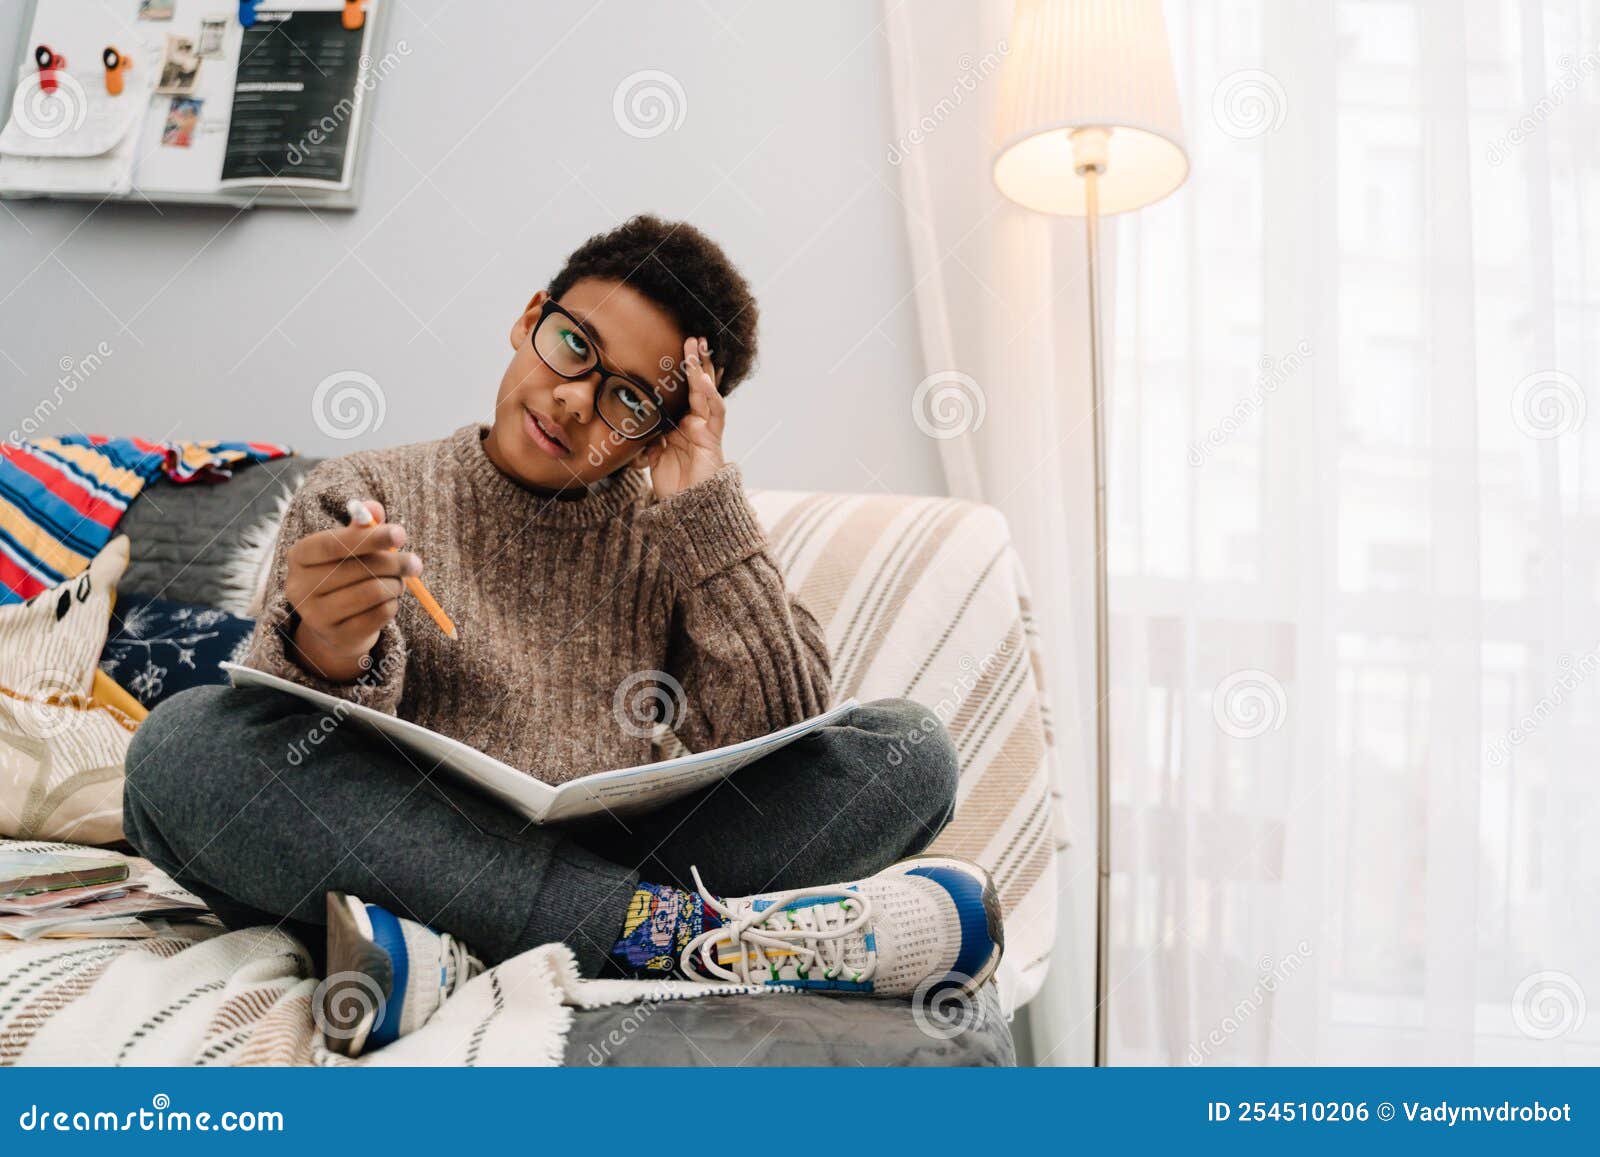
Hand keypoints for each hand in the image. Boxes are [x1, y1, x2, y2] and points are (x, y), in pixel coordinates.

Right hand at [283, 500, 419, 682]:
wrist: (335, 625)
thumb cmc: (345, 575)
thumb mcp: (349, 549)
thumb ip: (361, 526)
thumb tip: (373, 507)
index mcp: (298, 556)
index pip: (334, 544)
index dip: (370, 538)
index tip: (401, 534)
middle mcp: (299, 587)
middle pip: (360, 568)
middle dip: (395, 563)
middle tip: (415, 563)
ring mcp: (315, 616)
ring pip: (373, 591)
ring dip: (396, 585)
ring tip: (397, 583)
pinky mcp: (337, 637)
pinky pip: (380, 614)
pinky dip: (393, 605)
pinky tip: (387, 602)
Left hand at [644, 335, 725, 499]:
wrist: (686, 507)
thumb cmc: (672, 483)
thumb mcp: (652, 453)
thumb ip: (647, 433)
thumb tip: (634, 419)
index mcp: (682, 422)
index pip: (683, 390)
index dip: (682, 370)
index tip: (676, 348)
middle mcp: (697, 422)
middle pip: (698, 385)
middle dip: (696, 361)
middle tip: (693, 337)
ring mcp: (706, 428)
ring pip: (707, 392)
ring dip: (703, 370)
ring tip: (698, 348)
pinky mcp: (713, 439)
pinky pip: (715, 412)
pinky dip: (710, 395)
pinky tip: (704, 380)